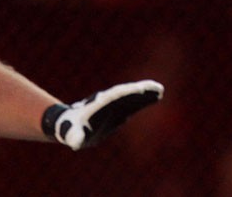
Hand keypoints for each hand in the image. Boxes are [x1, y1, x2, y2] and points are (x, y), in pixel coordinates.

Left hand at [41, 80, 163, 149]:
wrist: (71, 123)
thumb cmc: (71, 129)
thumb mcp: (72, 134)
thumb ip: (75, 136)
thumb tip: (76, 143)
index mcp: (98, 104)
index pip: (114, 96)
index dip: (126, 93)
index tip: (139, 90)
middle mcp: (109, 101)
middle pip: (127, 94)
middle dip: (140, 91)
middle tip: (156, 88)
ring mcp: (116, 104)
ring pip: (133, 97)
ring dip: (146, 94)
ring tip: (160, 91)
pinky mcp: (121, 109)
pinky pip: (135, 103)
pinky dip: (146, 100)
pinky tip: (157, 97)